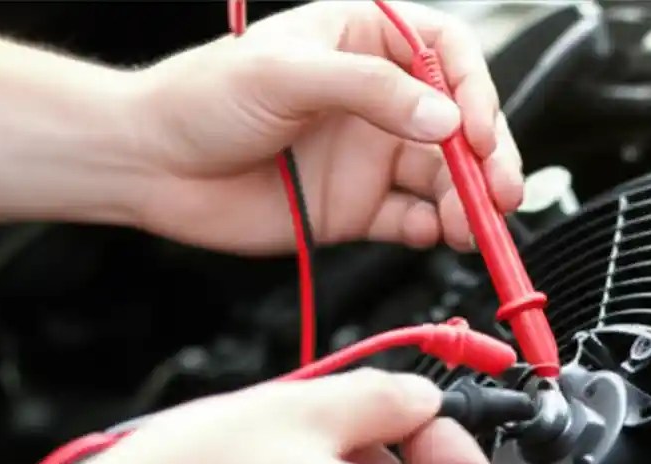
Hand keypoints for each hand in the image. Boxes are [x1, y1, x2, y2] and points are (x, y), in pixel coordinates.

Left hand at [128, 0, 523, 253]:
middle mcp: (377, 99)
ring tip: (473, 226)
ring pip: (444, 178)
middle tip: (500, 192)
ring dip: (468, 202)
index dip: (474, 91)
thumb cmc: (199, 98)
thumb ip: (371, 91)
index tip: (475, 130)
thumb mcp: (286, 74)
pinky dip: (433, 230)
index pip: (447, 54)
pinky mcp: (358, 207)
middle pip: (459, 124)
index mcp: (365, 41)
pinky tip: (434, 235)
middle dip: (487, 158)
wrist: (150, 165)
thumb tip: (443, 120)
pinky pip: (412, 219)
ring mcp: (370, 154)